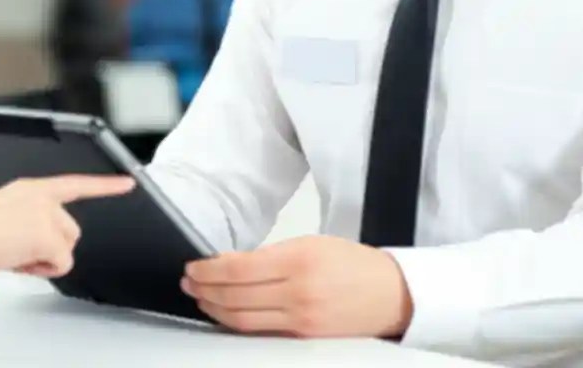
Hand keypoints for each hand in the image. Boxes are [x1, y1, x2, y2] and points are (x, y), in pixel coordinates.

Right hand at [0, 175, 134, 277]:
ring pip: (66, 247)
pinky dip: (42, 270)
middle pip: (70, 230)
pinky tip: (19, 261)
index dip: (105, 185)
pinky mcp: (48, 236)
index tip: (129, 182)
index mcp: (29, 187)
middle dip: (50, 246)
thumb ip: (11, 212)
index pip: (75, 183)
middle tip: (18, 249)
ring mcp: (47, 215)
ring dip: (44, 258)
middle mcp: (42, 197)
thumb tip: (3, 225)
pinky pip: (61, 264)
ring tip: (14, 253)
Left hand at [182, 235, 412, 338]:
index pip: (238, 268)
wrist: (393, 294)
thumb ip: (268, 255)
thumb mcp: (310, 244)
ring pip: (242, 321)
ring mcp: (301, 320)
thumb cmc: (353, 264)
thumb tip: (227, 264)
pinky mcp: (304, 339)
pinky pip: (260, 333)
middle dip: (204, 290)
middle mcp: (298, 292)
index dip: (208, 270)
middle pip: (235, 297)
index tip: (193, 266)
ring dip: (214, 309)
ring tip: (201, 298)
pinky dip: (237, 325)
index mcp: (298, 260)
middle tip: (189, 282)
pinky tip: (225, 315)